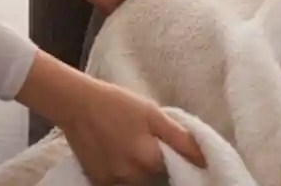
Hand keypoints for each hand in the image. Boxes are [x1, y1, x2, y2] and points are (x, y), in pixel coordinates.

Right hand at [16, 51, 206, 184]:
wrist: (76, 104)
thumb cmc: (117, 103)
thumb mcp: (153, 113)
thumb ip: (180, 138)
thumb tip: (204, 158)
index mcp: (148, 160)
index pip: (177, 174)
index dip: (182, 166)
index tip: (180, 158)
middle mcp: (131, 178)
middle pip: (159, 182)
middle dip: (164, 171)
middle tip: (155, 150)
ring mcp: (113, 183)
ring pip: (141, 185)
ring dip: (146, 175)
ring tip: (138, 152)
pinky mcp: (98, 183)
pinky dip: (128, 177)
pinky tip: (123, 158)